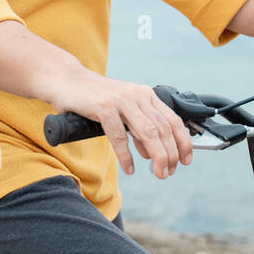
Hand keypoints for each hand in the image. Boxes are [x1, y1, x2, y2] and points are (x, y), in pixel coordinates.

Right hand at [46, 71, 193, 178]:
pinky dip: (126, 155)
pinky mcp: (103, 107)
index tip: (186, 160)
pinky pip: (120, 136)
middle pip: (163, 129)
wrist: (66, 80)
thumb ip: (138, 128)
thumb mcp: (123, 110)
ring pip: (148, 132)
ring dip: (156, 156)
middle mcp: (138, 95)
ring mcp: (121, 100)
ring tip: (157, 173)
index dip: (183, 141)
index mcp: (146, 95)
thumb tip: (152, 152)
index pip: (173, 119)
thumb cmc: (94, 98)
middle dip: (170, 154)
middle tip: (167, 173)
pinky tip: (130, 168)